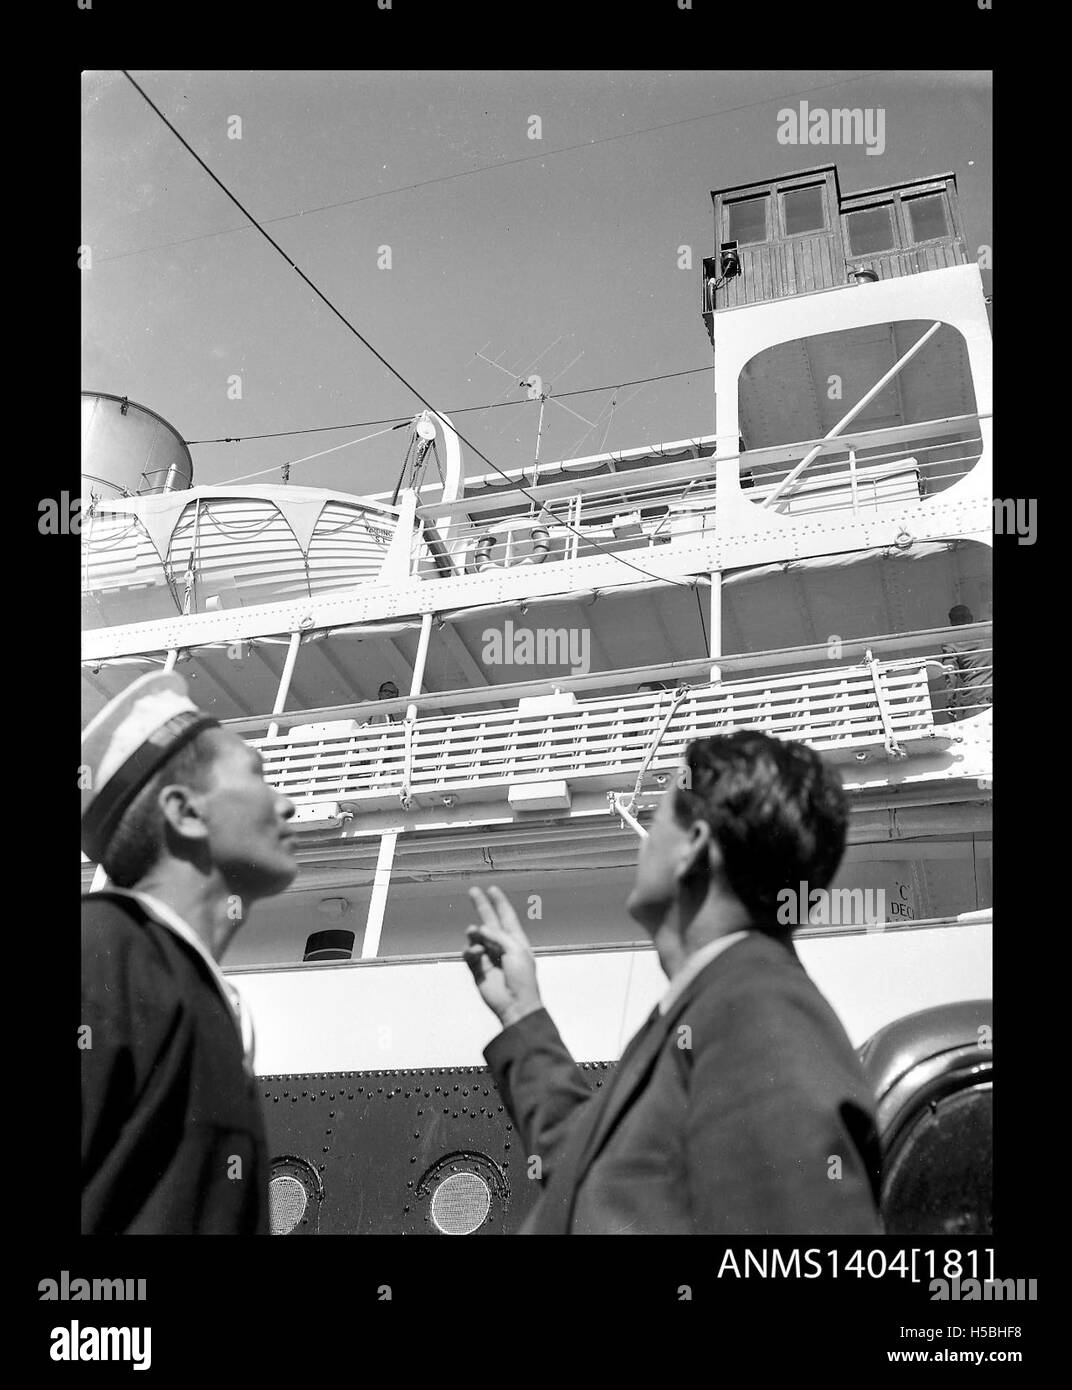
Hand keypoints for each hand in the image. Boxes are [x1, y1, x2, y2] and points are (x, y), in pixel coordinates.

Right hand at [463, 885, 541, 1027]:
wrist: (515, 1004)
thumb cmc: (522, 978)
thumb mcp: (516, 950)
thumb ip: (498, 936)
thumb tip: (479, 930)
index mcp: (516, 941)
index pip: (507, 916)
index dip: (500, 902)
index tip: (492, 889)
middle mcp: (501, 946)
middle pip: (489, 921)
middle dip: (482, 906)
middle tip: (473, 891)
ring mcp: (489, 957)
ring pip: (476, 937)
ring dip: (474, 932)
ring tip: (473, 931)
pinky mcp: (477, 969)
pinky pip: (469, 953)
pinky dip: (471, 950)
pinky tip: (476, 953)